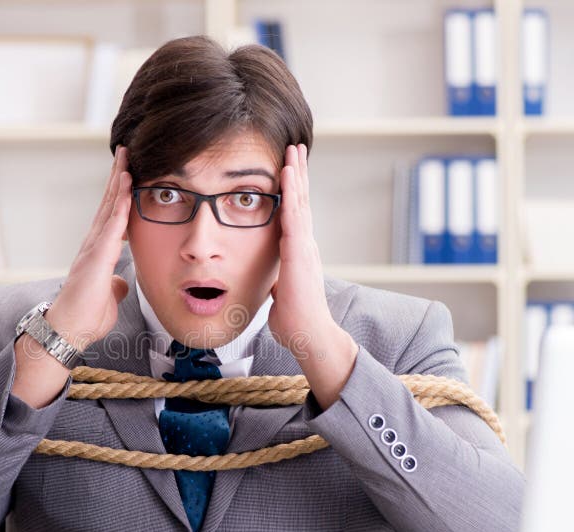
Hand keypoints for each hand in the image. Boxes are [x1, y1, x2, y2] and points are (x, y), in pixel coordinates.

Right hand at [44, 146, 131, 350]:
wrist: (67, 333)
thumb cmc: (84, 318)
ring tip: (126, 159)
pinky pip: (111, 228)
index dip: (119, 194)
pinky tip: (127, 189)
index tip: (127, 173)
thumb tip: (121, 282)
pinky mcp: (95, 259)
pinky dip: (120, 207)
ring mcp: (92, 250)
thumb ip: (114, 286)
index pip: (111, 216)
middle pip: (108, 204)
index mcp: (97, 253)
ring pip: (108, 209)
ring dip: (118, 183)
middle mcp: (93, 245)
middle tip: (125, 151)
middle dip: (117, 177)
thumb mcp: (108, 298)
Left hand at [267, 144, 357, 407]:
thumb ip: (277, 280)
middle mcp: (305, 245)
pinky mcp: (300, 253)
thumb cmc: (294, 319)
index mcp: (298, 253)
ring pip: (300, 203)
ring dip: (296, 175)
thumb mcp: (280, 292)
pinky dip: (291, 193)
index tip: (289, 169)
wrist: (308, 335)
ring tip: (293, 150)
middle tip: (295, 147)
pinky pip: (294, 217)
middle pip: (301, 202)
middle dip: (297, 173)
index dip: (293, 191)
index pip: (295, 215)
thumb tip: (271, 280)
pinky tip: (287, 173)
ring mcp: (304, 247)